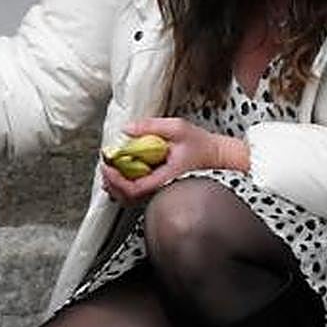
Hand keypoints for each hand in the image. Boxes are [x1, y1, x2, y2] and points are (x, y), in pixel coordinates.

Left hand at [99, 117, 248, 204]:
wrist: (221, 158)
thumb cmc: (203, 145)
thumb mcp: (178, 128)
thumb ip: (151, 126)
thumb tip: (127, 129)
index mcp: (167, 178)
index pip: (134, 189)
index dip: (116, 180)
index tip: (107, 165)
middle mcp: (163, 190)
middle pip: (128, 199)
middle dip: (111, 183)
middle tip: (105, 165)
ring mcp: (162, 193)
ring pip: (132, 200)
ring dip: (117, 186)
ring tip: (110, 170)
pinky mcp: (163, 191)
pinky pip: (140, 196)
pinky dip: (126, 187)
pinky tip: (122, 175)